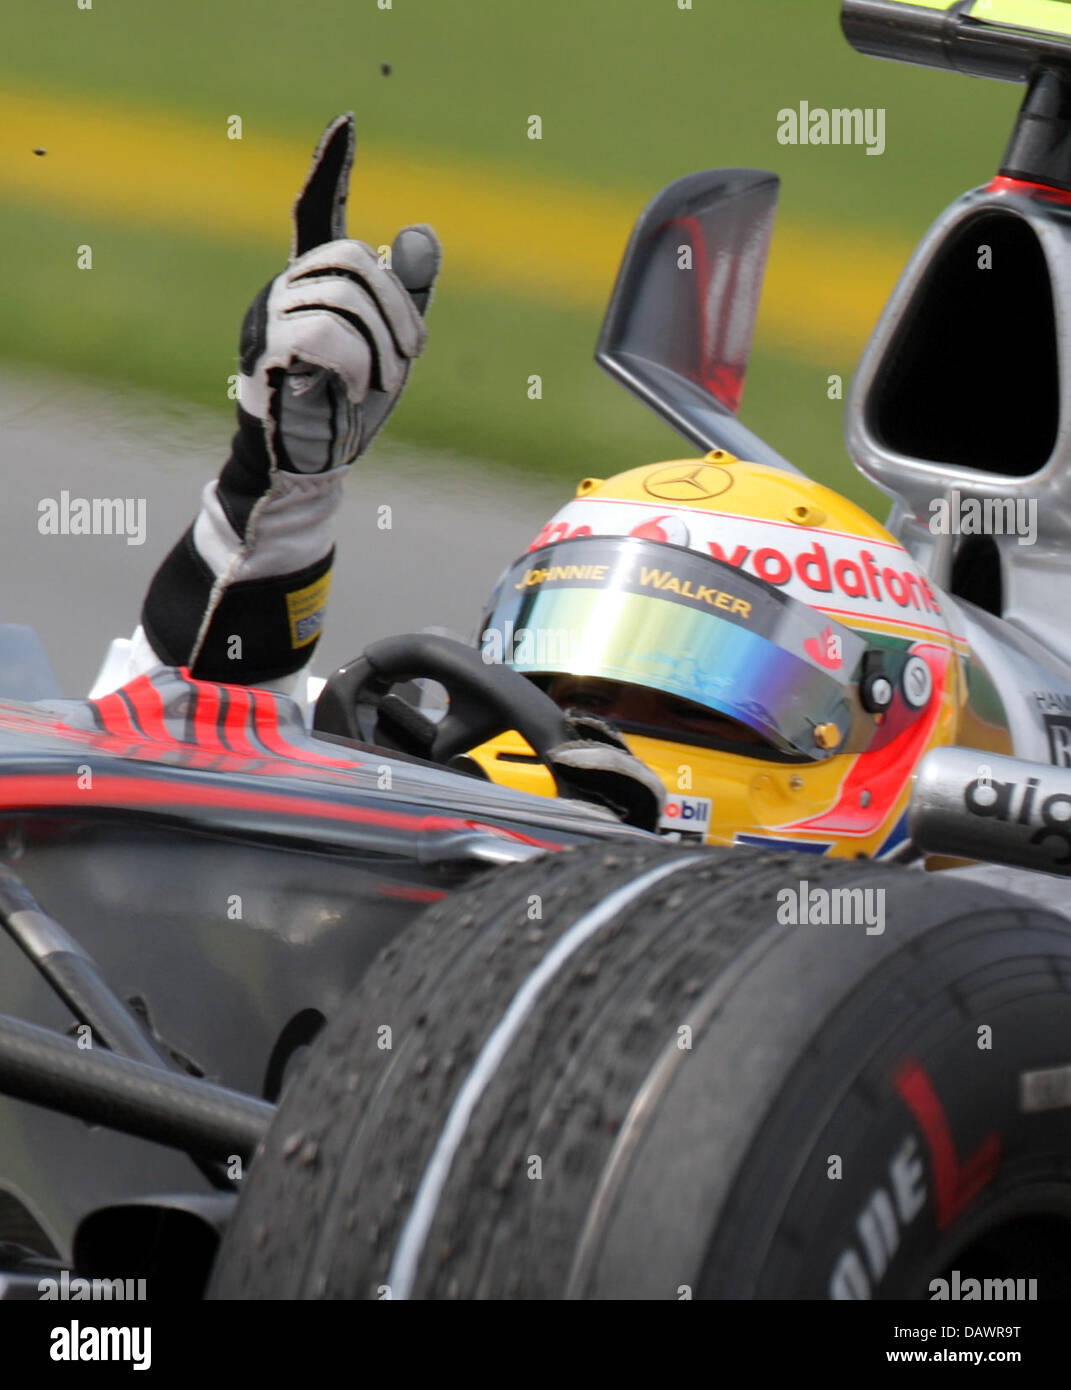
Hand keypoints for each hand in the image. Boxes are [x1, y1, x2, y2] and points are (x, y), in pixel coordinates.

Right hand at [238, 113, 440, 472]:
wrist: (307, 467)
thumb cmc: (346, 408)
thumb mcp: (390, 347)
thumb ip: (406, 295)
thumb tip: (423, 229)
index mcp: (310, 283)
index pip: (315, 212)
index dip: (332, 169)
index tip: (347, 123)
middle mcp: (281, 290)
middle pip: (354, 259)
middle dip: (399, 308)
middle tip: (414, 355)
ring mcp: (265, 320)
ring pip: (346, 298)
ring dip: (384, 345)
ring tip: (382, 382)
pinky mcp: (263, 356)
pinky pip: (325, 334)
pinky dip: (358, 363)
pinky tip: (359, 389)